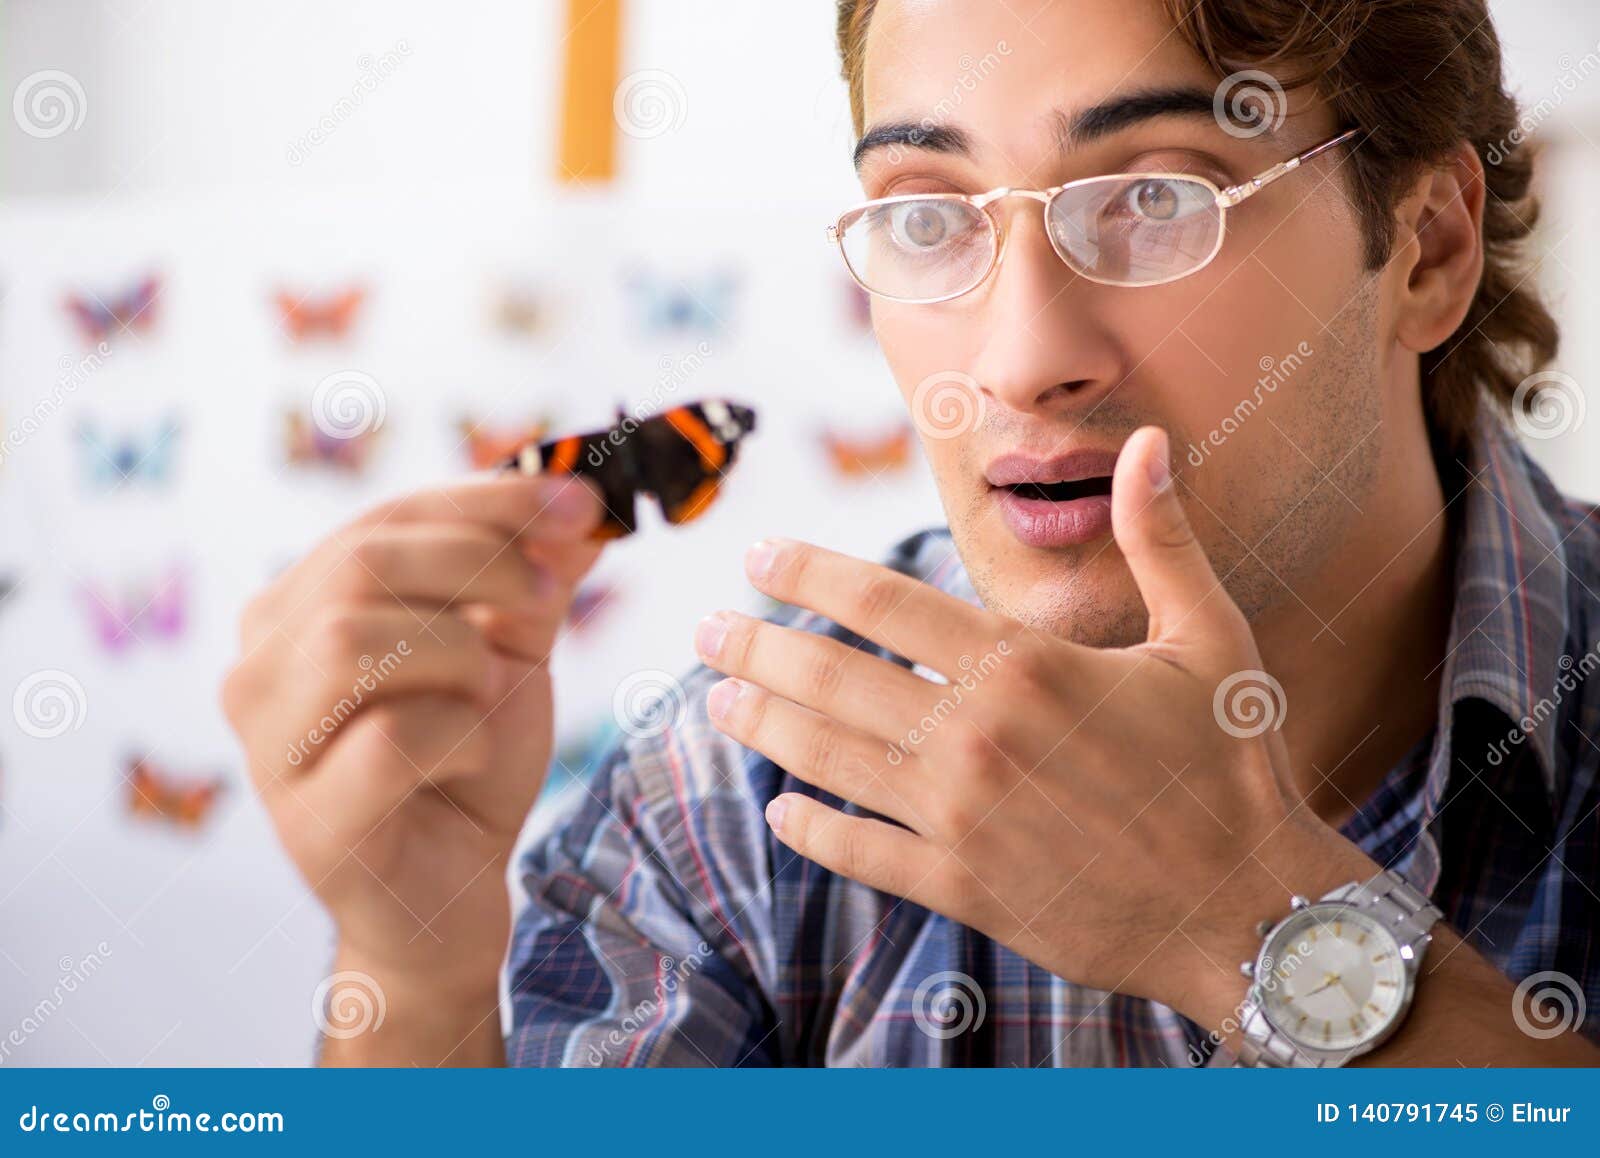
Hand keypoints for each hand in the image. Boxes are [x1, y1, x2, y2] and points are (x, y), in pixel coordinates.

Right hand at [223, 472, 605, 1009]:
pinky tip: (470, 755)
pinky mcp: (309, 823)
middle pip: (360, 565)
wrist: (458, 892)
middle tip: (547, 596)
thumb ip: (530, 579)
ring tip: (490, 690)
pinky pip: (389, 739)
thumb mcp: (509, 652)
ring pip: (355, 642)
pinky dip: (458, 734)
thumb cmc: (467, 762)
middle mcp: (260, 668)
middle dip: (478, 565)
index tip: (578, 503)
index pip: (382, 519)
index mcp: (296, 609)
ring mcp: (270, 749)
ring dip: (460, 654)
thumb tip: (578, 496)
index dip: (486, 501)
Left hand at [694, 426, 1377, 1028]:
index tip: (760, 554)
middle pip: (833, 679)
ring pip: (831, 760)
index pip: (883, 602)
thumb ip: (1163, 538)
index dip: (809, 573)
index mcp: (1025, 665)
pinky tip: (780, 811)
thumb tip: (1151, 442)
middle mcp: (976, 737)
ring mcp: (962, 818)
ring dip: (766, 726)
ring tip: (718, 701)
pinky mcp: (964, 889)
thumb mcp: (1208, 638)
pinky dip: (814, 831)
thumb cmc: (1232, 768)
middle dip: (757, 647)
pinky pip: (864, 853)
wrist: (1250, 910)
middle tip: (704, 630)